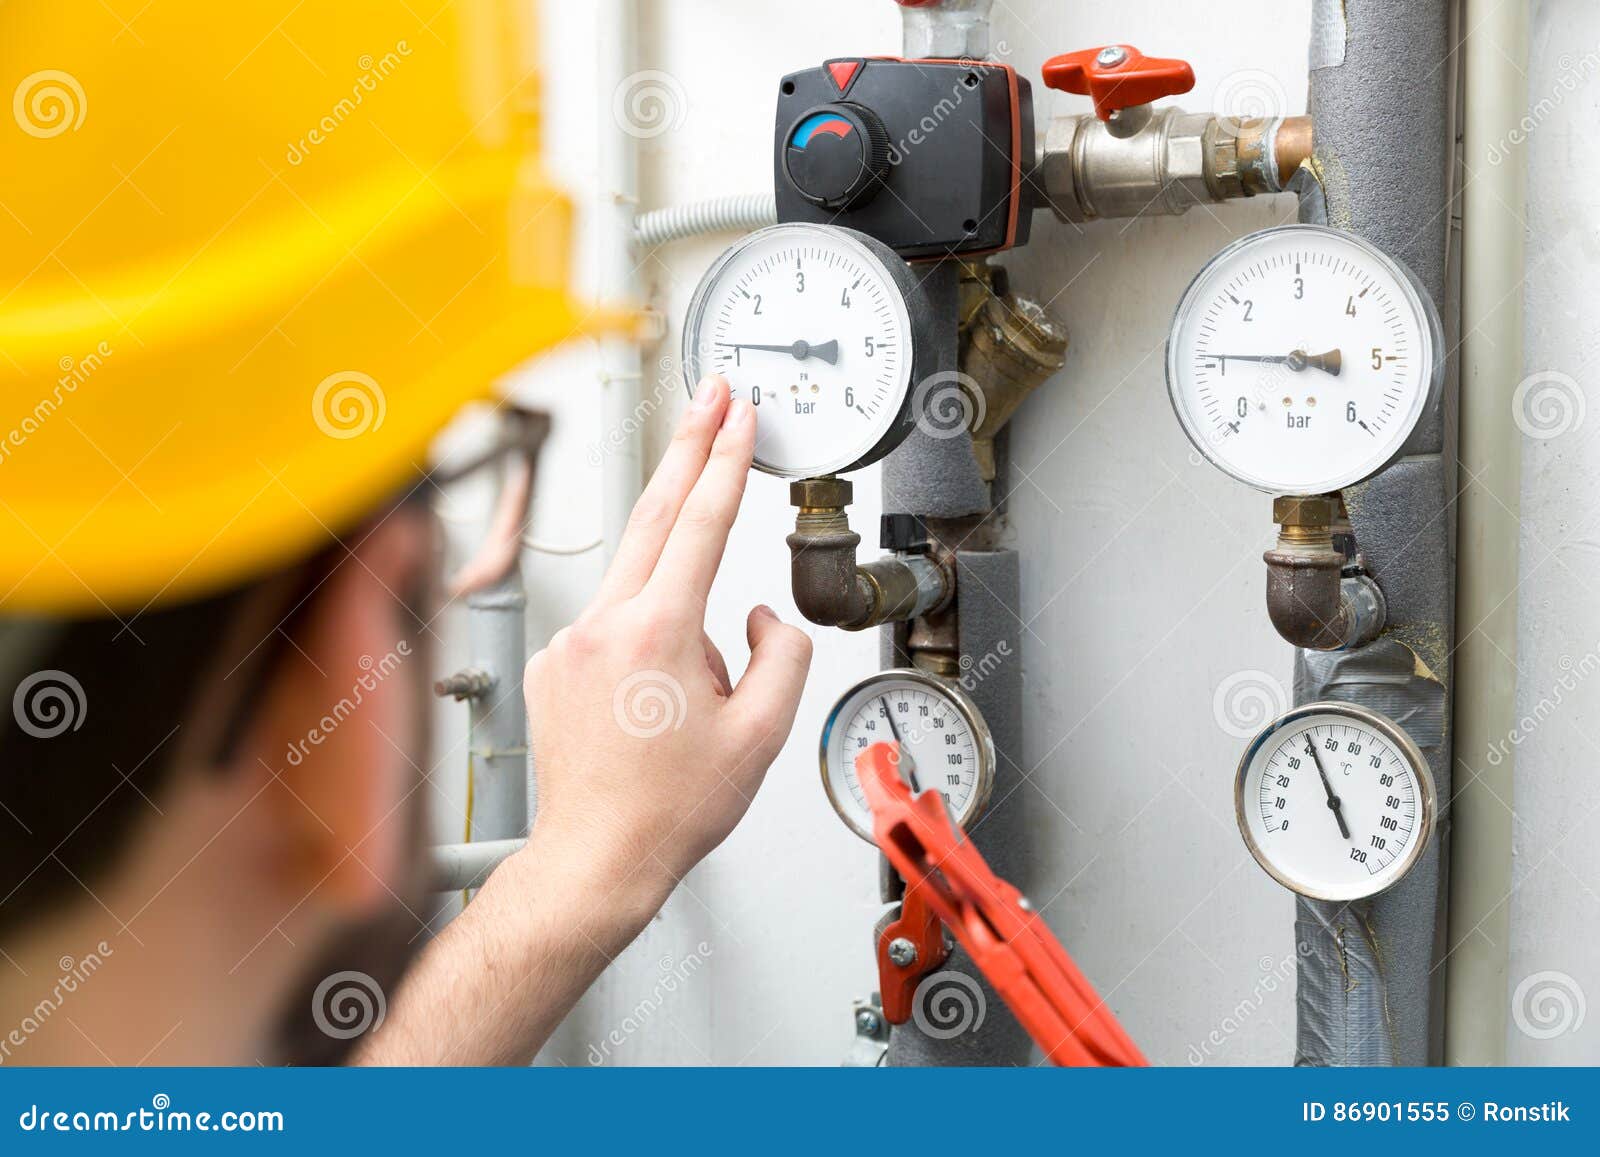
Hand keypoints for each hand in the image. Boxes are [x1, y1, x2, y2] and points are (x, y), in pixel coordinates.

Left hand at [523, 374, 812, 893]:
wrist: (595, 858)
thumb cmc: (669, 809)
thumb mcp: (762, 735)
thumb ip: (781, 654)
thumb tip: (760, 613)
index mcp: (657, 634)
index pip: (698, 522)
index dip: (723, 459)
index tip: (736, 413)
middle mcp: (602, 626)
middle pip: (653, 514)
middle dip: (687, 447)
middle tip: (711, 396)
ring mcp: (569, 643)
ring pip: (638, 585)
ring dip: (678, 598)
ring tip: (695, 703)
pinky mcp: (552, 662)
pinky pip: (613, 625)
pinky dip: (647, 639)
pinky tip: (657, 708)